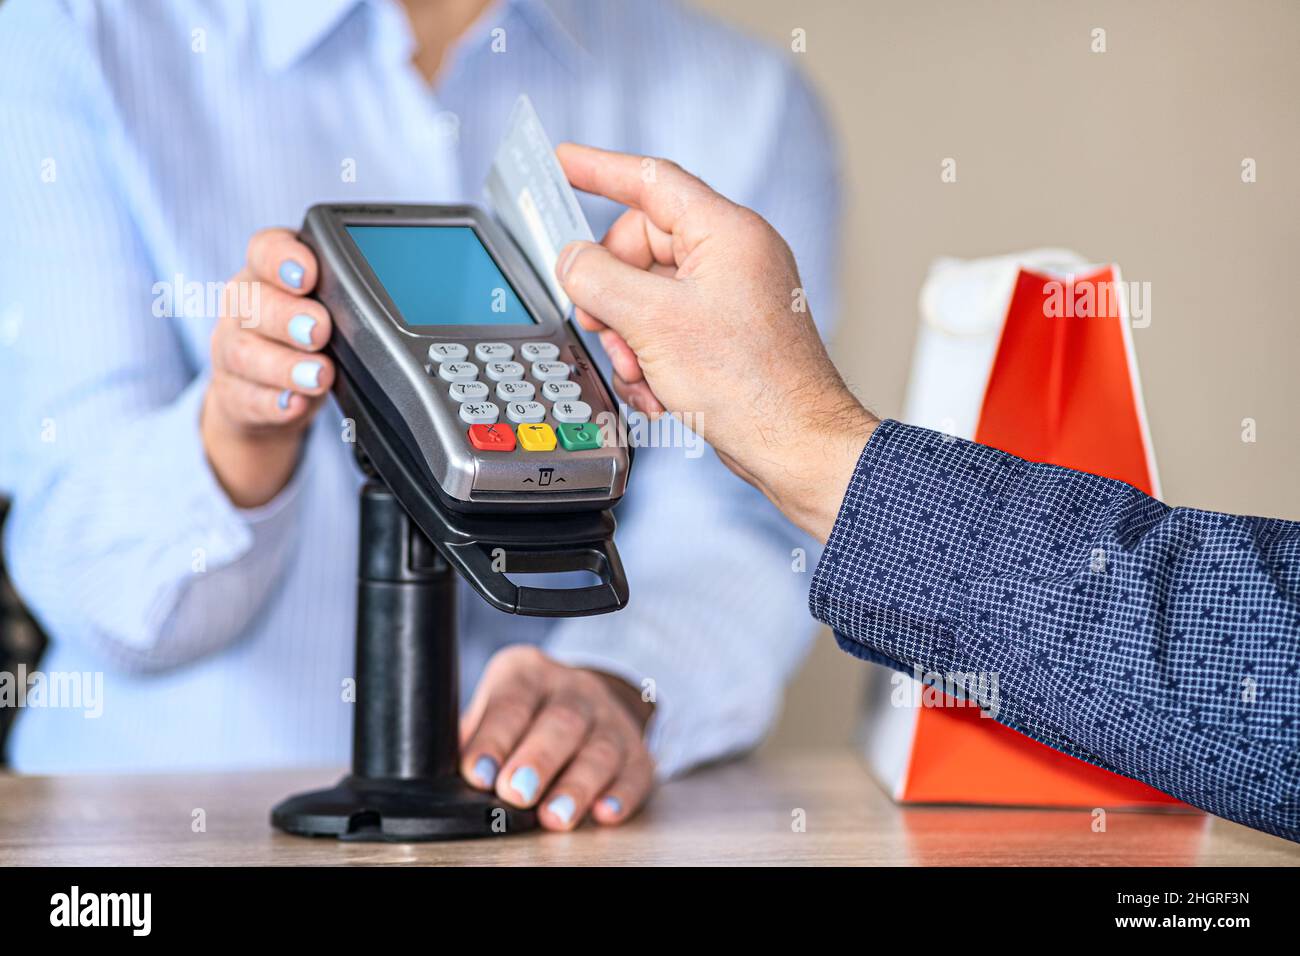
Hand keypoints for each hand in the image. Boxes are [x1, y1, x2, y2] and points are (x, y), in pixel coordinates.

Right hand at [201, 229, 334, 507]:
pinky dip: (274, 402)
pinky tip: (296, 403)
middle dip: (288, 316)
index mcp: (268, 272)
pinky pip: (246, 397)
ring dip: (286, 366)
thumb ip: (346, 298)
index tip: (309, 274)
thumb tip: (384, 312)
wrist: (264, 389)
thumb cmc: (304, 333)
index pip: (264, 250)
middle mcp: (246, 305)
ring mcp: (234, 350)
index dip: (282, 259)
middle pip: (252, 301)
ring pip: (244, 352)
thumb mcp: (327, 306)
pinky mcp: (235, 393)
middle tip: (321, 330)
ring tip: (320, 375)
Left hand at [459, 645, 655, 829]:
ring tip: (554, 816)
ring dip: (576, 786)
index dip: (494, 738)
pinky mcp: (636, 752)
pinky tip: (605, 813)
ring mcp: (610, 719)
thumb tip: (450, 785)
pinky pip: (634, 772)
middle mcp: (574, 690)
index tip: (478, 773)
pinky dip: (621, 795)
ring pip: (599, 749)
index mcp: (527, 674)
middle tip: (516, 793)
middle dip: (538, 760)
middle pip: (561, 722)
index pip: (511, 701)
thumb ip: (476, 742)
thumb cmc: (523, 718)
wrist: (583, 705)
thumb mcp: (492, 714)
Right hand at [554, 144, 876, 541]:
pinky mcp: (725, 335)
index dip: (600, 170)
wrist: (795, 446)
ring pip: (647, 297)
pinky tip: (659, 392)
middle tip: (604, 326)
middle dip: (613, 295)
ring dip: (631, 339)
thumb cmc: (751, 385)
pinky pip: (666, 330)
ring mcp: (729, 297)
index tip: (563, 162)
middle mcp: (732, 257)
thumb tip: (571, 260)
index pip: (651, 182)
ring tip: (642, 373)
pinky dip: (652, 361)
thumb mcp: (654, 324)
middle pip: (640, 248)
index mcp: (726, 233)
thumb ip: (599, 280)